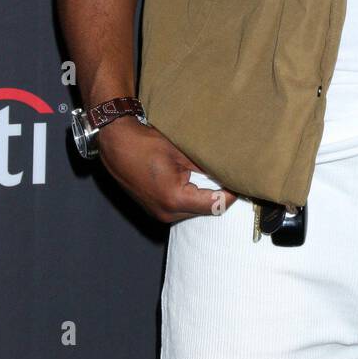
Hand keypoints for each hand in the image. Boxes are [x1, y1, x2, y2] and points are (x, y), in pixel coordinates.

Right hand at [98, 115, 237, 223]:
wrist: (116, 145)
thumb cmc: (146, 144)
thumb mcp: (182, 152)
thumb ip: (207, 166)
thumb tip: (230, 170)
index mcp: (175, 199)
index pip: (215, 205)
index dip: (232, 193)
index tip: (241, 181)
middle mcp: (167, 213)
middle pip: (206, 210)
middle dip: (219, 195)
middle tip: (230, 176)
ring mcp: (159, 214)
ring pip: (194, 210)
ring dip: (204, 196)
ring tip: (211, 176)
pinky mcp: (155, 210)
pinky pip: (181, 208)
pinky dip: (191, 196)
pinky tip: (193, 180)